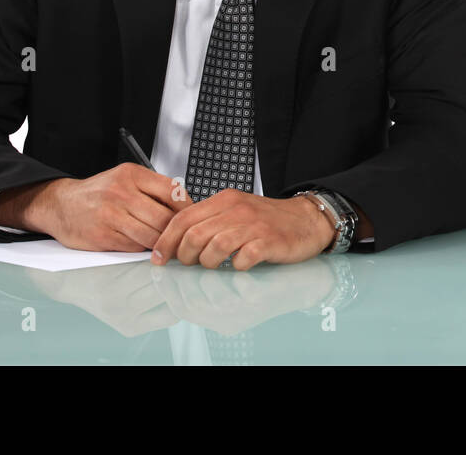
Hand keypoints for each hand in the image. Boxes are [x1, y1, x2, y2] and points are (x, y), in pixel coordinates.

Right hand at [0, 163, 191, 251]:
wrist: (61, 205)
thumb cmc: (99, 193)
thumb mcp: (126, 178)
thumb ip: (153, 189)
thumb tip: (186, 206)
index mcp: (131, 175)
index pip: (172, 191)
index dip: (187, 207)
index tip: (191, 216)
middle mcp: (121, 193)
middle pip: (164, 217)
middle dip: (176, 230)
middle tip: (181, 236)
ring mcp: (110, 215)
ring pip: (152, 235)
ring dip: (161, 243)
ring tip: (164, 243)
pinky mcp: (102, 236)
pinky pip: (135, 247)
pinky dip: (143, 248)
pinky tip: (143, 245)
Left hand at [150, 189, 335, 269]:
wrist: (306, 220)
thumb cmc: (268, 220)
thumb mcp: (235, 211)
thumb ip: (209, 221)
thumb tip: (176, 242)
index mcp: (224, 200)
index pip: (183, 218)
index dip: (166, 241)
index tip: (159, 258)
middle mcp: (237, 209)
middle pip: (195, 234)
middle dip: (184, 256)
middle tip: (189, 265)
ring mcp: (254, 225)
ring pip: (215, 246)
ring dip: (208, 263)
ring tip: (214, 266)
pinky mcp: (270, 241)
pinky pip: (243, 257)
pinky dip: (236, 266)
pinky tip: (240, 265)